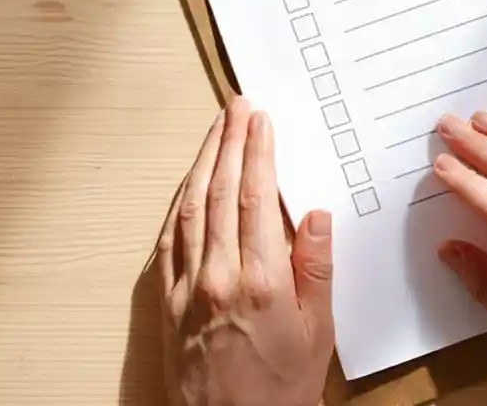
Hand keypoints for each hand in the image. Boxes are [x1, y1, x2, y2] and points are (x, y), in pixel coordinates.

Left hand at [156, 98, 334, 405]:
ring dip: (201, 163)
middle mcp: (217, 276)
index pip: (258, 197)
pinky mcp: (167, 304)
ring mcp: (186, 288)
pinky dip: (179, 203)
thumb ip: (316, 269)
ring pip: (190, 209)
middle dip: (229, 143)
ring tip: (214, 130)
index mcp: (261, 280)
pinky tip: (188, 184)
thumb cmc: (282, 389)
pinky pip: (169, 240)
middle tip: (237, 108)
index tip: (261, 121)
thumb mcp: (319, 331)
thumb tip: (316, 215)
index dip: (257, 152)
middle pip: (221, 192)